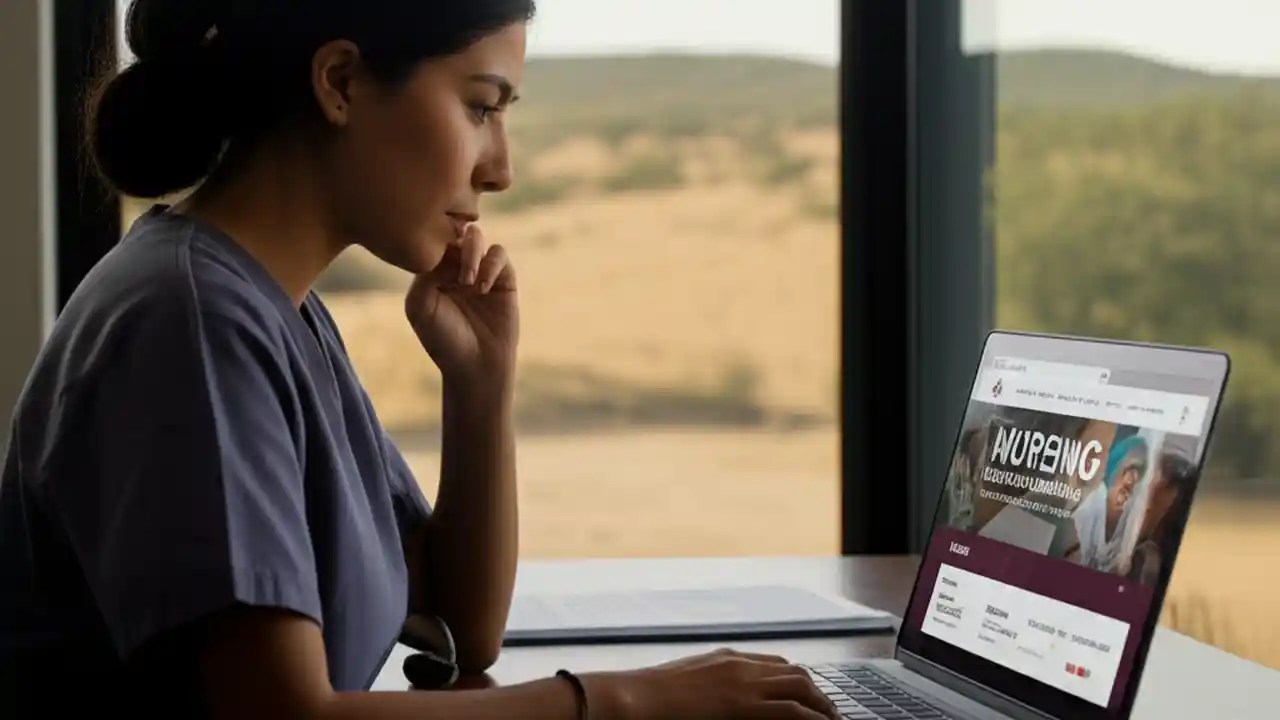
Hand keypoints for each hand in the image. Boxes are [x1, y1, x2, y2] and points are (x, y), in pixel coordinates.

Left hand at [405, 224, 518, 386]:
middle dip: (452, 246)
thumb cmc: (443, 339)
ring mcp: (480, 271)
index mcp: (430, 272)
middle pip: (452, 232)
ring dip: (471, 253)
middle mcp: (454, 267)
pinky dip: (490, 264)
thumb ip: (426, 272)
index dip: (431, 246)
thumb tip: (450, 251)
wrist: (476, 365)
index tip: (432, 271)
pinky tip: (482, 289)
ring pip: (476, 237)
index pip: (430, 241)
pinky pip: (499, 254)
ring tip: (468, 282)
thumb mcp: (420, 306)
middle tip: (453, 274)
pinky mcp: (504, 278)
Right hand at [589, 648, 838, 719]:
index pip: (773, 664)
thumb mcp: (683, 683)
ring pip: (801, 687)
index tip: (806, 695)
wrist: (634, 698)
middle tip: (828, 712)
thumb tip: (711, 699)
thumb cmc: (648, 696)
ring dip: (822, 705)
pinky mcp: (744, 707)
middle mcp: (740, 666)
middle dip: (815, 692)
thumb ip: (705, 686)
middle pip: (794, 673)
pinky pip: (792, 711)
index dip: (795, 680)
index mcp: (726, 659)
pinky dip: (813, 719)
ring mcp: (744, 684)